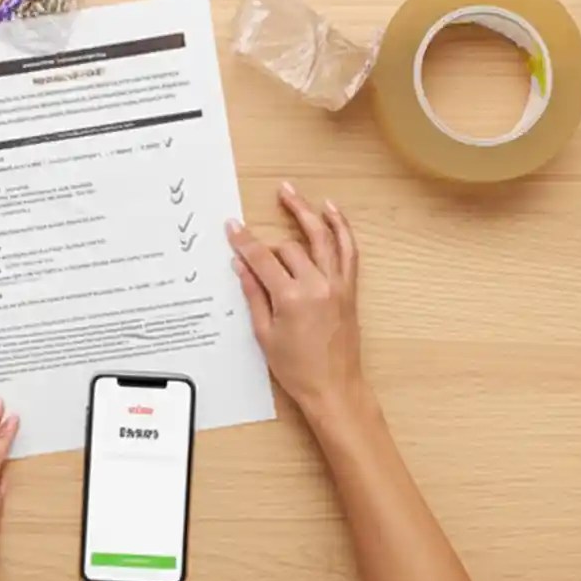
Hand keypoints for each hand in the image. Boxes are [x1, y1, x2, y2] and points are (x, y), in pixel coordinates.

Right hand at [226, 182, 365, 417]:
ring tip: (290, 192)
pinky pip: (348, 250)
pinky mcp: (349, 288)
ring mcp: (337, 284)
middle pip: (289, 248)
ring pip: (323, 237)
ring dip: (307, 212)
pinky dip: (341, 228)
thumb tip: (241, 266)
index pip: (262, 259)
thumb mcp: (264, 334)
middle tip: (249, 233)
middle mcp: (317, 285)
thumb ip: (254, 294)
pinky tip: (331, 211)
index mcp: (292, 297)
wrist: (334, 387)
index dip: (244, 241)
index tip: (231, 227)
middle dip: (267, 243)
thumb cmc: (297, 369)